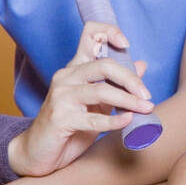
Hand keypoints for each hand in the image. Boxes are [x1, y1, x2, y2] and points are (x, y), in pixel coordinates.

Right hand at [10, 21, 153, 177]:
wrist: (39, 152)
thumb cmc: (70, 125)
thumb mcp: (97, 102)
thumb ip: (116, 84)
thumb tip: (142, 64)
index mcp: (75, 68)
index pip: (90, 35)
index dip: (109, 32)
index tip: (126, 44)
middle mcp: (66, 77)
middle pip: (104, 65)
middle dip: (130, 79)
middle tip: (147, 94)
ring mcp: (61, 97)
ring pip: (102, 91)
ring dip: (128, 100)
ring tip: (146, 108)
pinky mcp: (60, 119)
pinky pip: (94, 119)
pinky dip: (115, 120)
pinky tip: (128, 120)